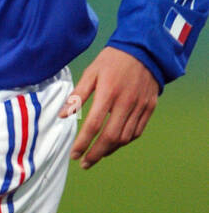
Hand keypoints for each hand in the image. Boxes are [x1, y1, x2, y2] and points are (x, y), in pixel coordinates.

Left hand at [59, 47, 158, 168]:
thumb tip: (63, 115)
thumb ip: (77, 95)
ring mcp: (140, 106)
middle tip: (84, 163)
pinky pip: (137, 131)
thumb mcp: (91, 72)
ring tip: (97, 155)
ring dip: (109, 150)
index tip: (74, 154)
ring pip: (125, 137)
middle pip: (110, 137)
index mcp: (108, 93)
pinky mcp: (149, 107)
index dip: (82, 143)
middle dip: (96, 154)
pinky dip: (124, 141)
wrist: (145, 49)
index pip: (93, 125)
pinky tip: (114, 144)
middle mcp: (126, 102)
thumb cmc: (113, 60)